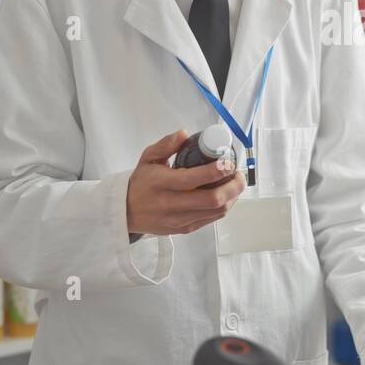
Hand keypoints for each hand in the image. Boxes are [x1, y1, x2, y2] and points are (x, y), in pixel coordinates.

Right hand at [126, 130, 245, 235]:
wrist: (126, 211)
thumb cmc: (140, 182)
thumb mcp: (148, 158)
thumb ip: (166, 144)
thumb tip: (185, 134)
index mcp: (161, 183)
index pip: (193, 179)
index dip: (216, 171)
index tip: (228, 162)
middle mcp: (169, 204)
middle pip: (211, 199)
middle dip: (233, 186)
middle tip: (238, 174)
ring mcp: (178, 220)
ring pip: (215, 212)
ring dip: (232, 197)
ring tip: (235, 183)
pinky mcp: (183, 229)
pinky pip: (210, 220)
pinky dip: (223, 207)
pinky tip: (226, 195)